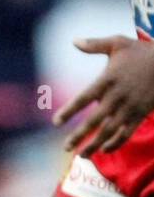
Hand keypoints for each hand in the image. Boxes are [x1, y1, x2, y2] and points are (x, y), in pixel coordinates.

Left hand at [53, 36, 153, 154]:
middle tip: (65, 147)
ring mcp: (129, 107)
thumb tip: (73, 41)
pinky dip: (115, 143)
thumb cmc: (140, 51)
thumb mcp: (117, 43)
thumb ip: (94, 44)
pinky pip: (126, 133)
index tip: (56, 122)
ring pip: (109, 131)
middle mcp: (117, 96)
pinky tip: (104, 149)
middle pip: (94, 121)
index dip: (69, 111)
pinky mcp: (140, 114)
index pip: (84, 98)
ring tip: (81, 154)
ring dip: (95, 145)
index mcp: (107, 79)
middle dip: (79, 136)